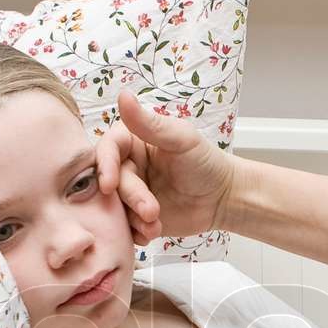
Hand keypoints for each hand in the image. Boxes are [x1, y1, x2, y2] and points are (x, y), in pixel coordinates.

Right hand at [95, 91, 241, 243]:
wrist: (223, 198)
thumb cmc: (206, 162)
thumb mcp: (181, 140)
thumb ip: (150, 123)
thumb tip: (123, 95)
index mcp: (132, 142)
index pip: (107, 149)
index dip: (104, 166)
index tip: (109, 184)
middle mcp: (127, 166)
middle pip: (112, 182)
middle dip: (131, 198)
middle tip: (152, 211)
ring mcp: (131, 193)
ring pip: (116, 207)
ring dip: (134, 219)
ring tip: (156, 224)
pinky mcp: (136, 216)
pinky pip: (125, 227)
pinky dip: (136, 232)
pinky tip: (152, 233)